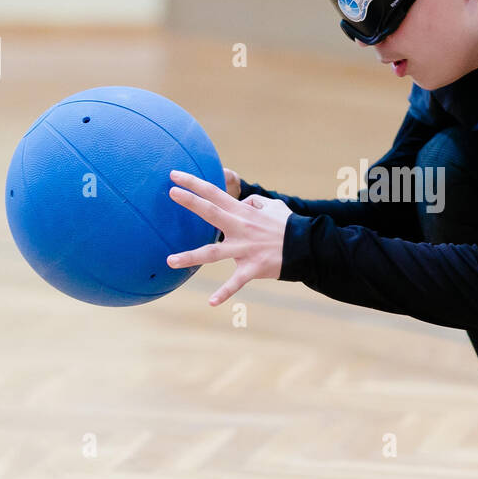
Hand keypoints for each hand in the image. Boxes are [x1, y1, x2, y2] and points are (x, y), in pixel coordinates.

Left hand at [167, 169, 290, 305]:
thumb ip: (254, 202)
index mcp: (244, 212)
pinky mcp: (252, 268)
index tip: (175, 176)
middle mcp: (240, 228)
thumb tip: (243, 202)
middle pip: (211, 213)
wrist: (308, 247)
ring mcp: (244, 249)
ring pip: (212, 253)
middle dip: (190, 202)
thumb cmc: (288, 225)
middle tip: (171, 193)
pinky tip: (212, 302)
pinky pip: (235, 282)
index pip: (215, 193)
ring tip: (170, 260)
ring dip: (190, 257)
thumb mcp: (273, 206)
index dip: (195, 183)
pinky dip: (224, 293)